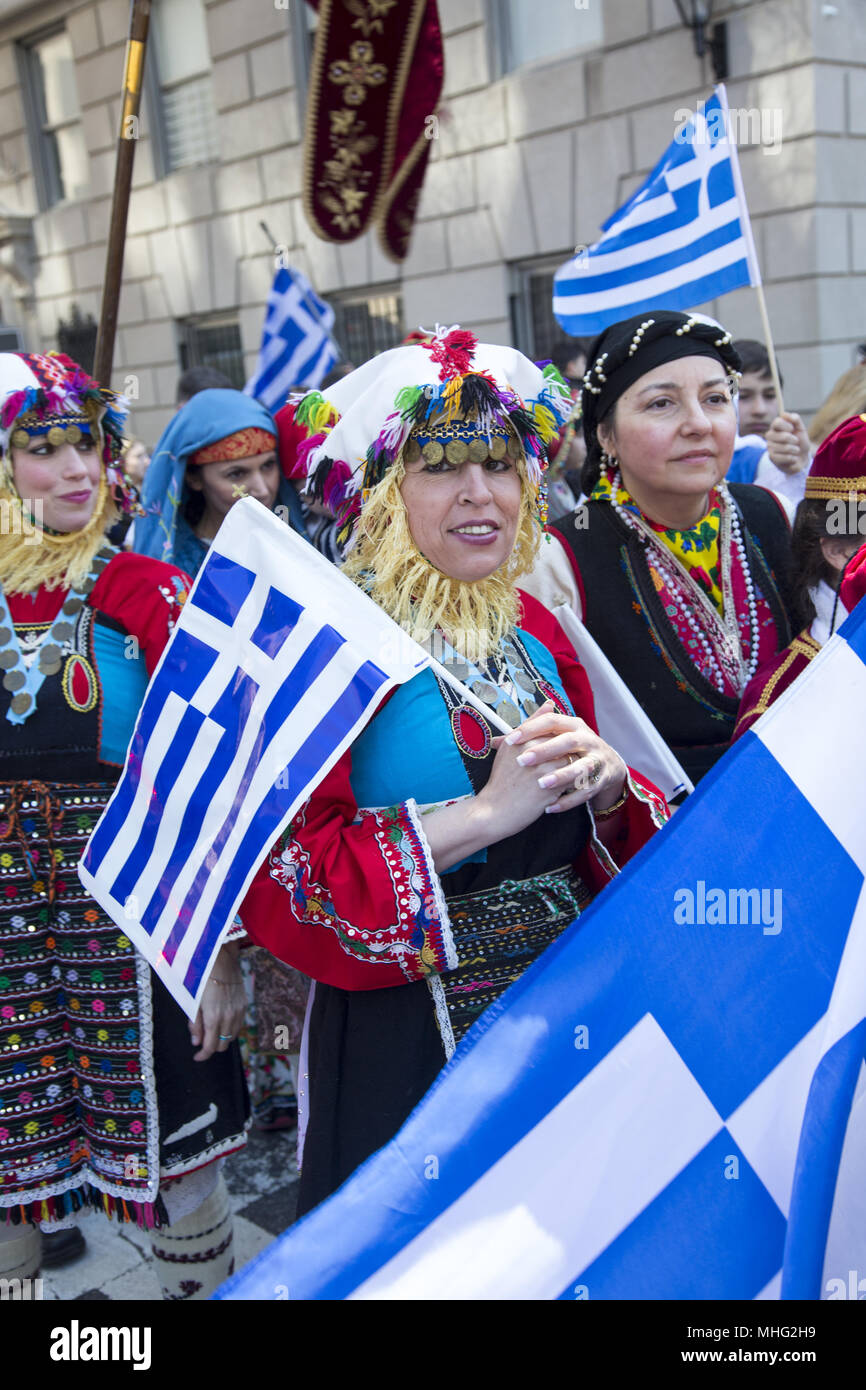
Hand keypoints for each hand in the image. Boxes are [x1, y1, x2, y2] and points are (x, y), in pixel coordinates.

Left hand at [188, 942, 245, 1060]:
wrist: (220, 958)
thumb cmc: (201, 979)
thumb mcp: (193, 1002)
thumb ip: (195, 1024)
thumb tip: (196, 1042)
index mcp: (214, 1018)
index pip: (210, 1046)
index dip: (203, 1055)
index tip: (197, 1057)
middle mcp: (229, 1017)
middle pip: (223, 1045)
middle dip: (212, 1048)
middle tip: (202, 1044)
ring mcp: (239, 1011)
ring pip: (232, 1037)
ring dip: (222, 1039)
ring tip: (212, 1033)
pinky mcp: (244, 1004)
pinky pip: (238, 1024)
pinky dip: (230, 1029)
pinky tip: (222, 1022)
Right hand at [474, 703, 574, 837]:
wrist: (494, 811)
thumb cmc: (502, 779)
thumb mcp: (510, 748)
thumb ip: (531, 724)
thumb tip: (550, 704)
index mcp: (523, 739)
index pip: (553, 730)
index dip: (557, 742)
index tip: (553, 754)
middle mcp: (532, 752)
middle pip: (563, 745)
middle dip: (566, 755)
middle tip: (559, 767)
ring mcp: (542, 770)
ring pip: (570, 762)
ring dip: (570, 769)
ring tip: (563, 777)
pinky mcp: (549, 788)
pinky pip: (571, 780)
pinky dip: (570, 784)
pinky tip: (563, 788)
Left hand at [502, 705, 626, 815]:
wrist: (607, 764)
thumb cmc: (571, 750)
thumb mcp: (553, 739)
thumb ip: (528, 738)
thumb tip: (495, 742)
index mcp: (573, 725)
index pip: (551, 722)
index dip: (531, 728)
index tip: (510, 739)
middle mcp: (587, 739)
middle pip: (568, 742)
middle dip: (545, 751)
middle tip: (522, 761)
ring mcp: (597, 759)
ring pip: (581, 768)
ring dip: (561, 776)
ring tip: (541, 784)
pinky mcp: (601, 779)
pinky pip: (586, 792)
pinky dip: (568, 801)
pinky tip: (550, 807)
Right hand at [765, 412, 810, 474]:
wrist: (802, 457)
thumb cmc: (800, 441)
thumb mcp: (801, 428)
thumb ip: (795, 419)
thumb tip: (785, 414)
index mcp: (776, 426)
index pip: (777, 422)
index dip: (787, 426)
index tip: (792, 429)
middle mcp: (770, 435)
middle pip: (783, 436)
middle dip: (794, 440)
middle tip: (796, 442)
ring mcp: (769, 447)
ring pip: (785, 447)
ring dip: (795, 450)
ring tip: (795, 450)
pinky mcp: (772, 457)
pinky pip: (785, 457)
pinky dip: (793, 458)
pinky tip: (792, 458)